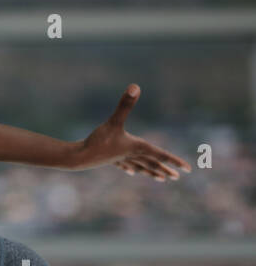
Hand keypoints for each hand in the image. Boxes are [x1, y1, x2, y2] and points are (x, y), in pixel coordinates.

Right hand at [71, 84, 190, 178]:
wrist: (78, 158)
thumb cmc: (96, 140)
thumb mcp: (113, 121)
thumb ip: (125, 105)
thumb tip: (135, 87)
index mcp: (136, 147)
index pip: (160, 154)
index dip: (175, 160)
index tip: (187, 169)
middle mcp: (131, 155)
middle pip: (151, 163)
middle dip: (165, 169)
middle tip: (176, 177)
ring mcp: (120, 160)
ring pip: (140, 167)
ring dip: (151, 172)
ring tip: (161, 179)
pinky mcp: (110, 160)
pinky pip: (124, 165)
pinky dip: (131, 169)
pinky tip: (132, 173)